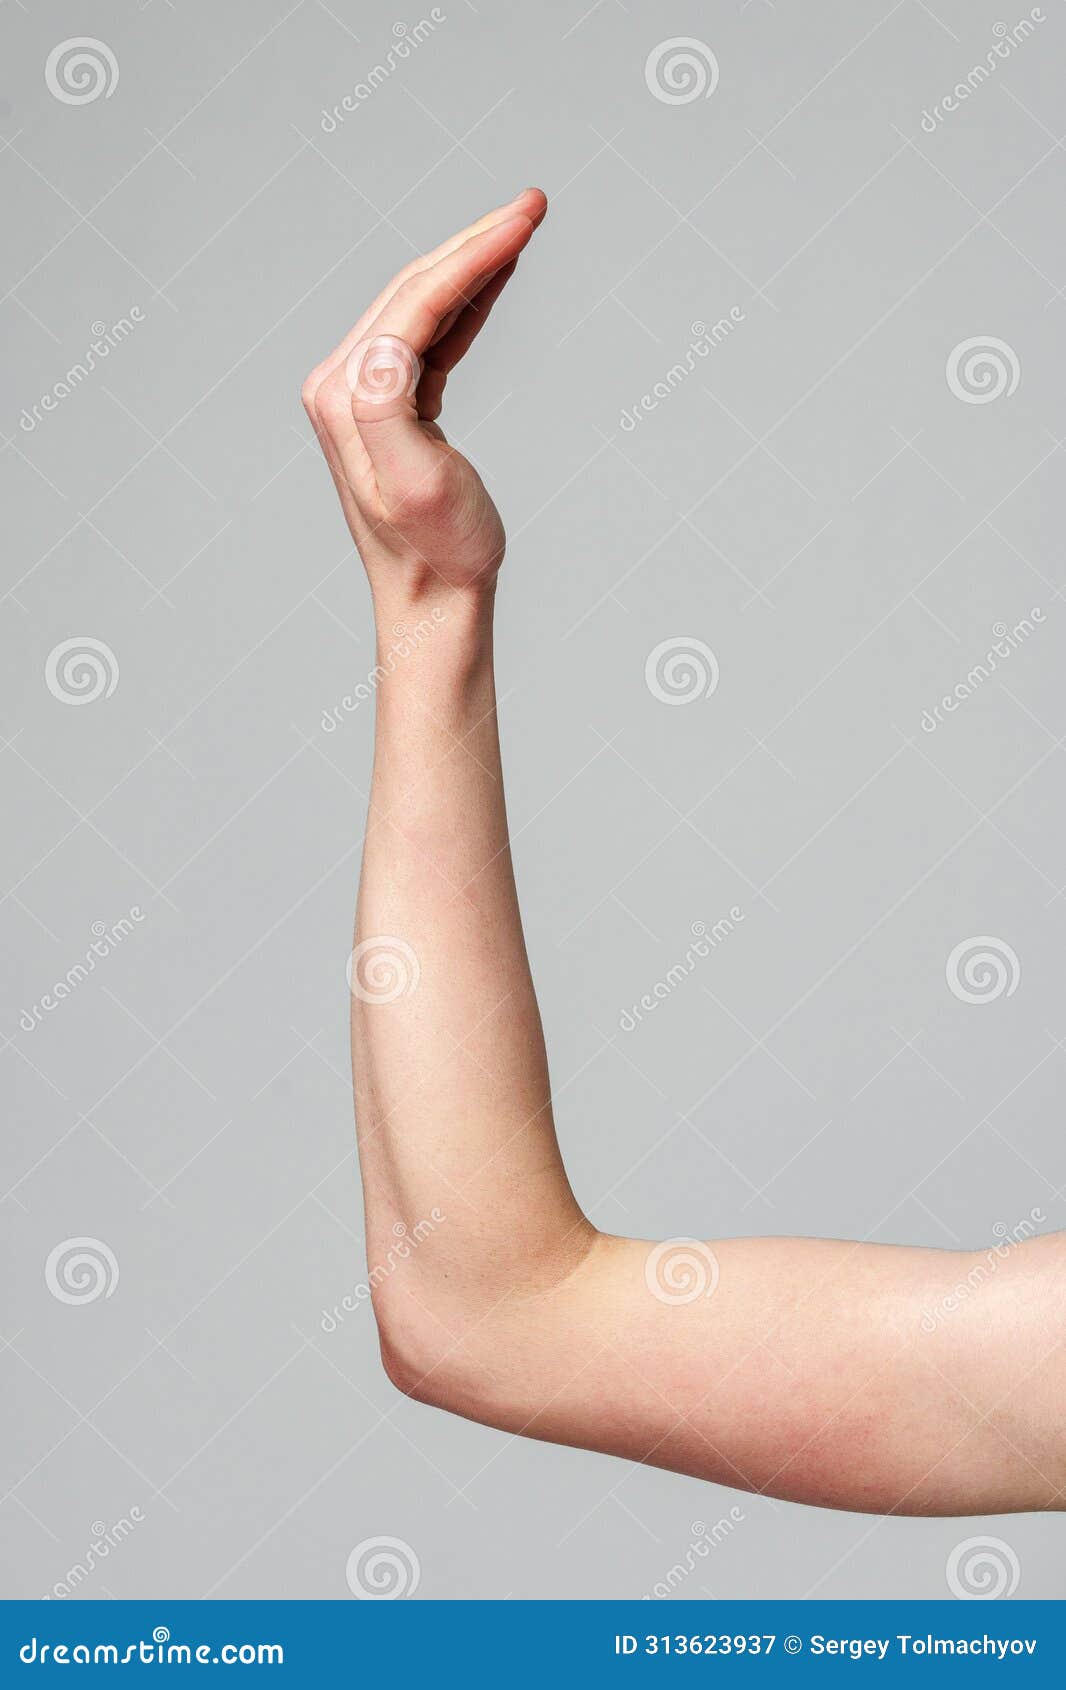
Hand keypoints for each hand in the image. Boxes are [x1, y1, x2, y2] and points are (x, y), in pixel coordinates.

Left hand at [301, 188, 545, 602]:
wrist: (434, 602)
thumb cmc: (436, 554)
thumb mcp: (416, 486)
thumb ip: (387, 406)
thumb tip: (388, 341)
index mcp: (347, 394)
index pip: (413, 300)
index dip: (472, 253)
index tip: (526, 218)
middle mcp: (343, 384)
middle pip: (414, 288)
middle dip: (476, 242)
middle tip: (535, 204)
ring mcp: (364, 393)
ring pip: (423, 305)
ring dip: (474, 263)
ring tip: (523, 227)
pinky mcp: (391, 405)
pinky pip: (430, 336)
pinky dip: (466, 302)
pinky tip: (496, 278)